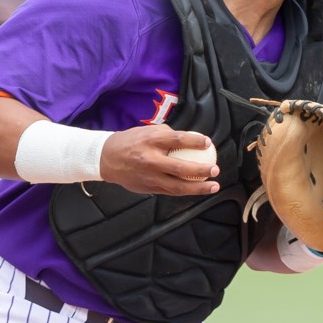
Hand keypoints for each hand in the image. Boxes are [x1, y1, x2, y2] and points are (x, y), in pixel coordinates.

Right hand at [99, 125, 219, 196]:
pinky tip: (197, 189)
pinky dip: (186, 191)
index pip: (177, 139)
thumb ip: (167, 134)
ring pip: (177, 186)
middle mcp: (150, 160)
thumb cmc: (130, 142)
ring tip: (214, 186)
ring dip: (198, 188)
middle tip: (215, 170)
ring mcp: (149, 177)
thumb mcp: (146, 131)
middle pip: (180, 168)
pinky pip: (170, 191)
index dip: (195, 141)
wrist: (106, 159)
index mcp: (150, 141)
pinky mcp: (148, 188)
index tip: (207, 143)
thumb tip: (189, 139)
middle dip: (201, 170)